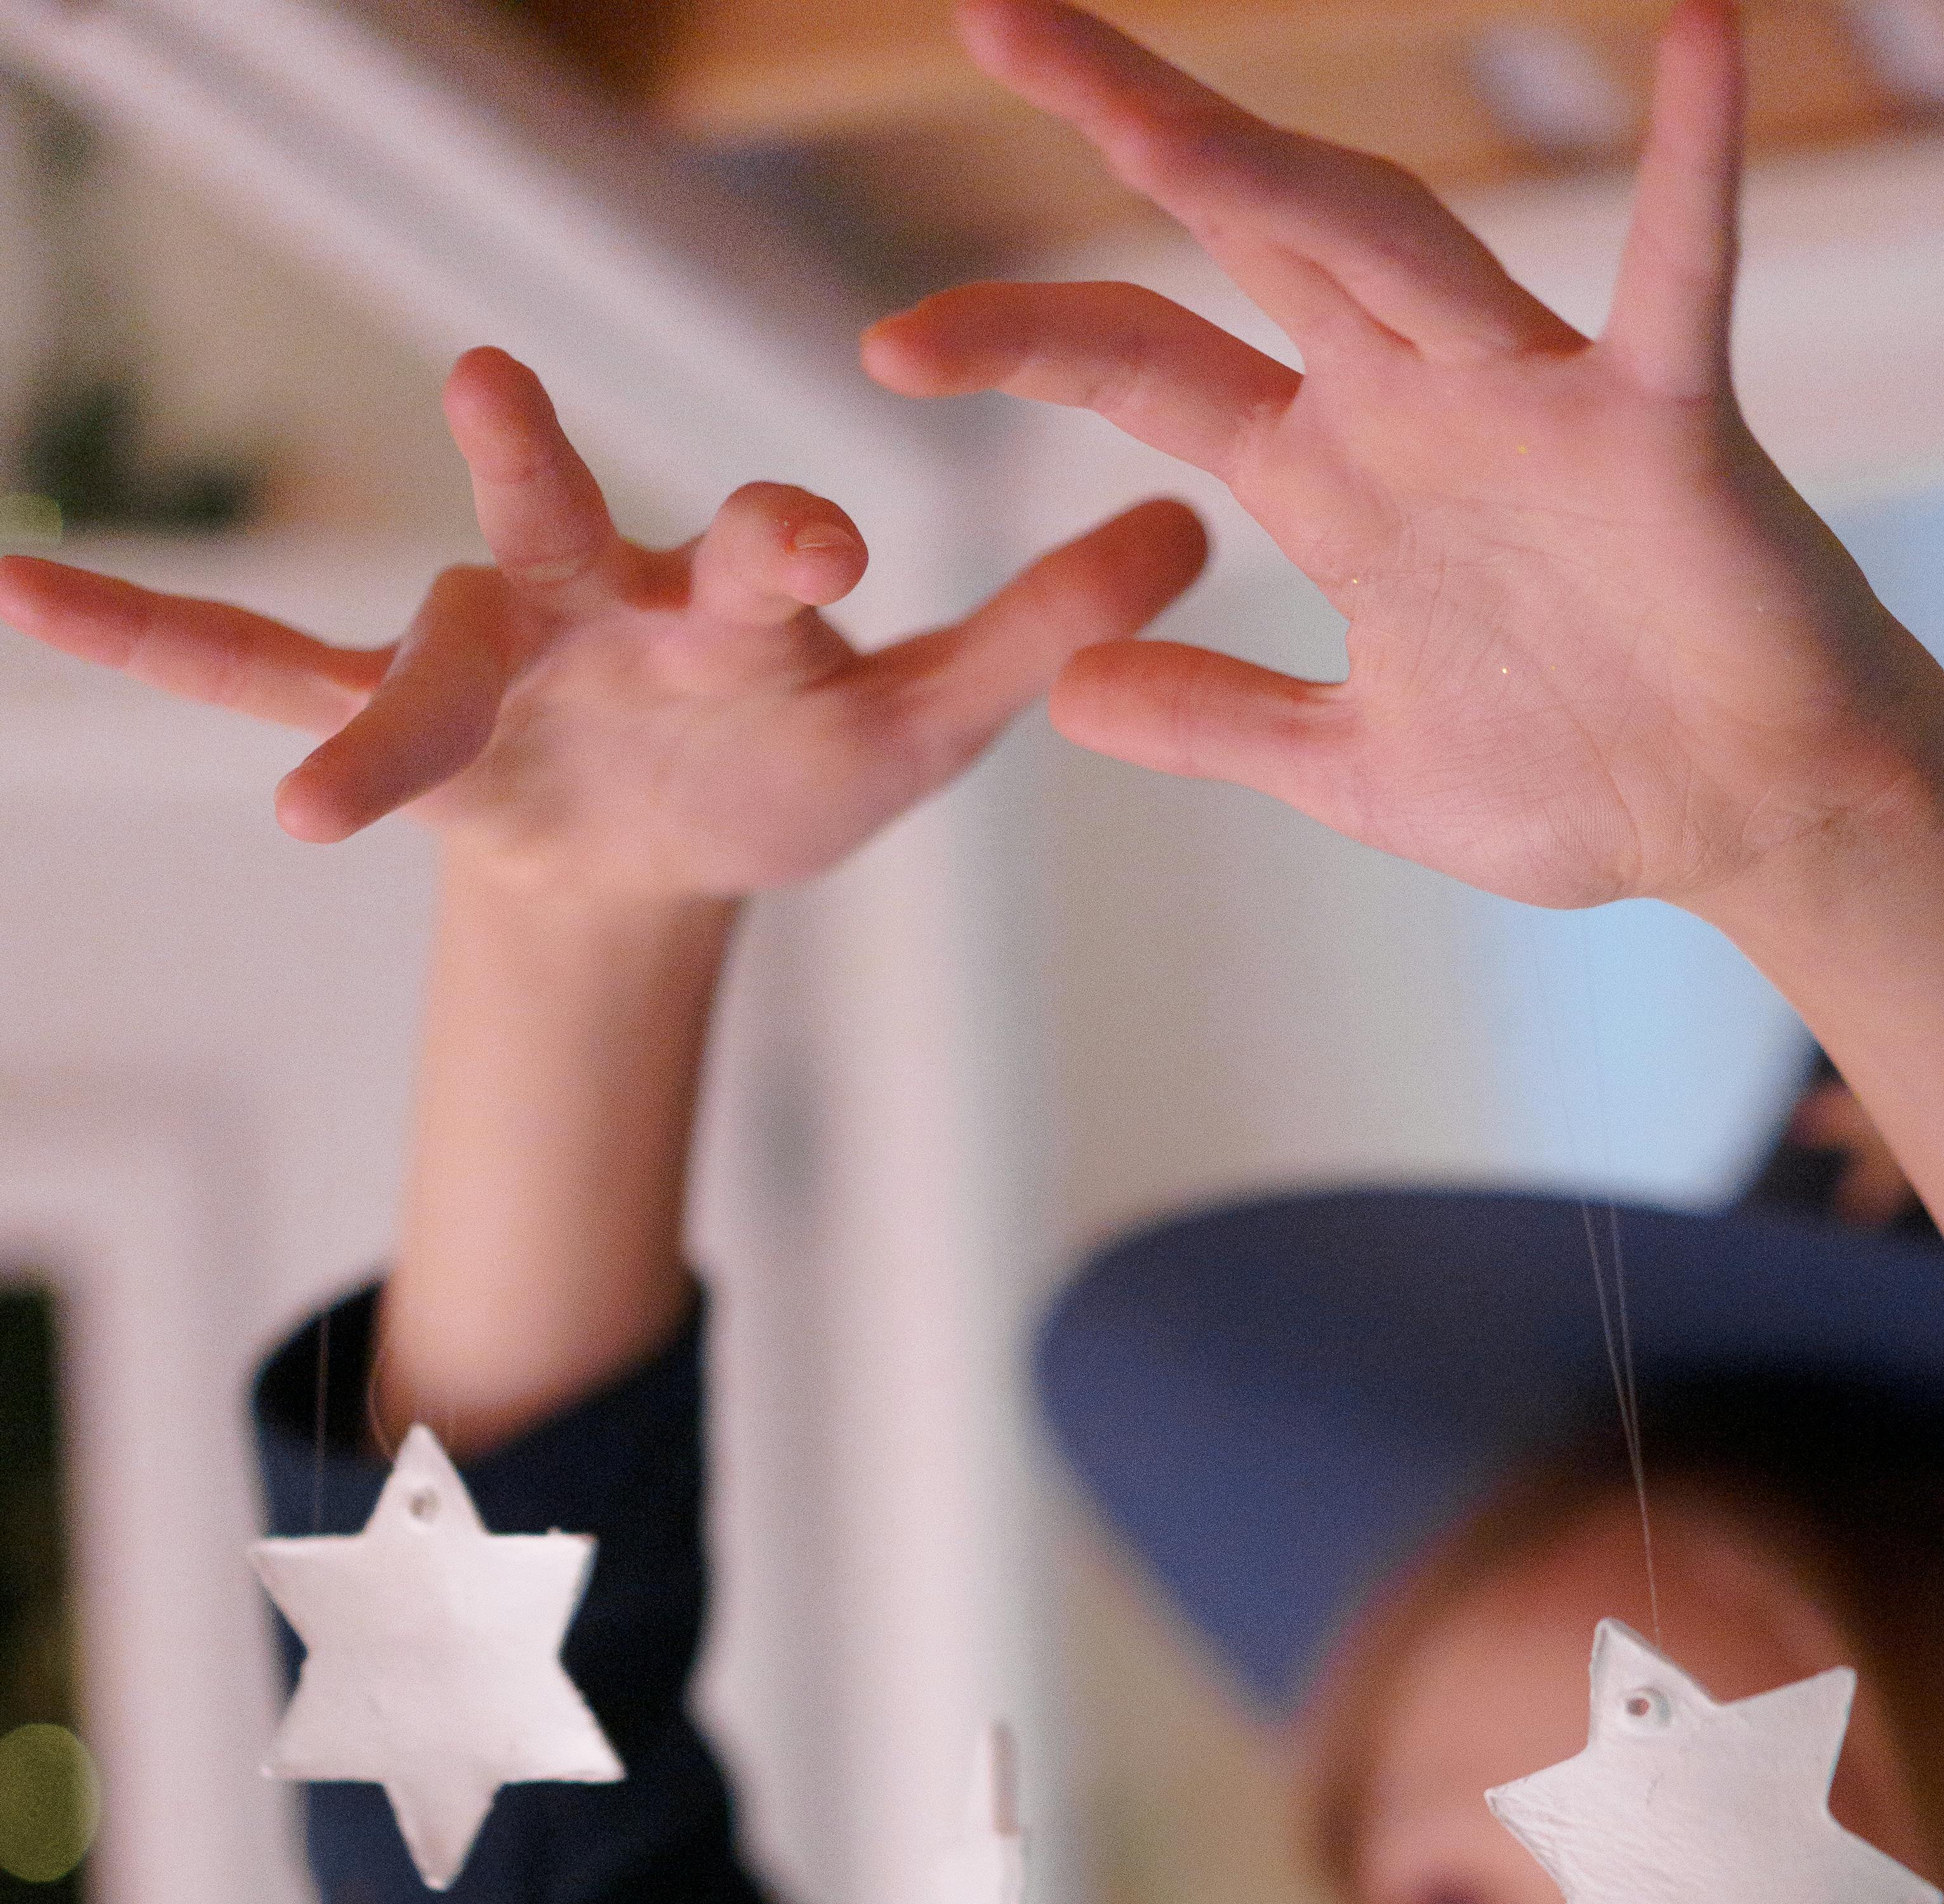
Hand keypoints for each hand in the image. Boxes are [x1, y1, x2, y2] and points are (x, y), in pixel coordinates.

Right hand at [0, 348, 1207, 904]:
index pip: (772, 559)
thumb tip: (1198, 528)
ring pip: (415, 645)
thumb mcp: (924, 731)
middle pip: (572, 533)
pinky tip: (20, 589)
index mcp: (735, 608)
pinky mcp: (404, 733)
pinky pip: (263, 684)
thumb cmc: (794, 767)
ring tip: (298, 778)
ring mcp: (487, 668)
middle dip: (533, 473)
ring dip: (356, 685)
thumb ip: (1047, 638)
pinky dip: (148, 642)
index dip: (792, 543)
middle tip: (489, 385)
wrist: (669, 850)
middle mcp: (597, 605)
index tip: (826, 539)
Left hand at [863, 0, 1942, 918]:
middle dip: (1122, 129)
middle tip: (989, 12)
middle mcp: (1417, 403)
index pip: (1150, 368)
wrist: (1746, 820)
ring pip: (1390, 241)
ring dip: (1275, 163)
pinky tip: (1702, 31)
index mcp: (1339, 477)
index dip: (1020, 339)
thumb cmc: (1583, 779)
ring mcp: (1537, 402)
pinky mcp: (1667, 426)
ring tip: (1156, 110)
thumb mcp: (1351, 770)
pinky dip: (1699, 159)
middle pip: (1244, 232)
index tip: (883, 343)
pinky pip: (1684, 272)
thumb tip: (1069, 694)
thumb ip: (1219, 722)